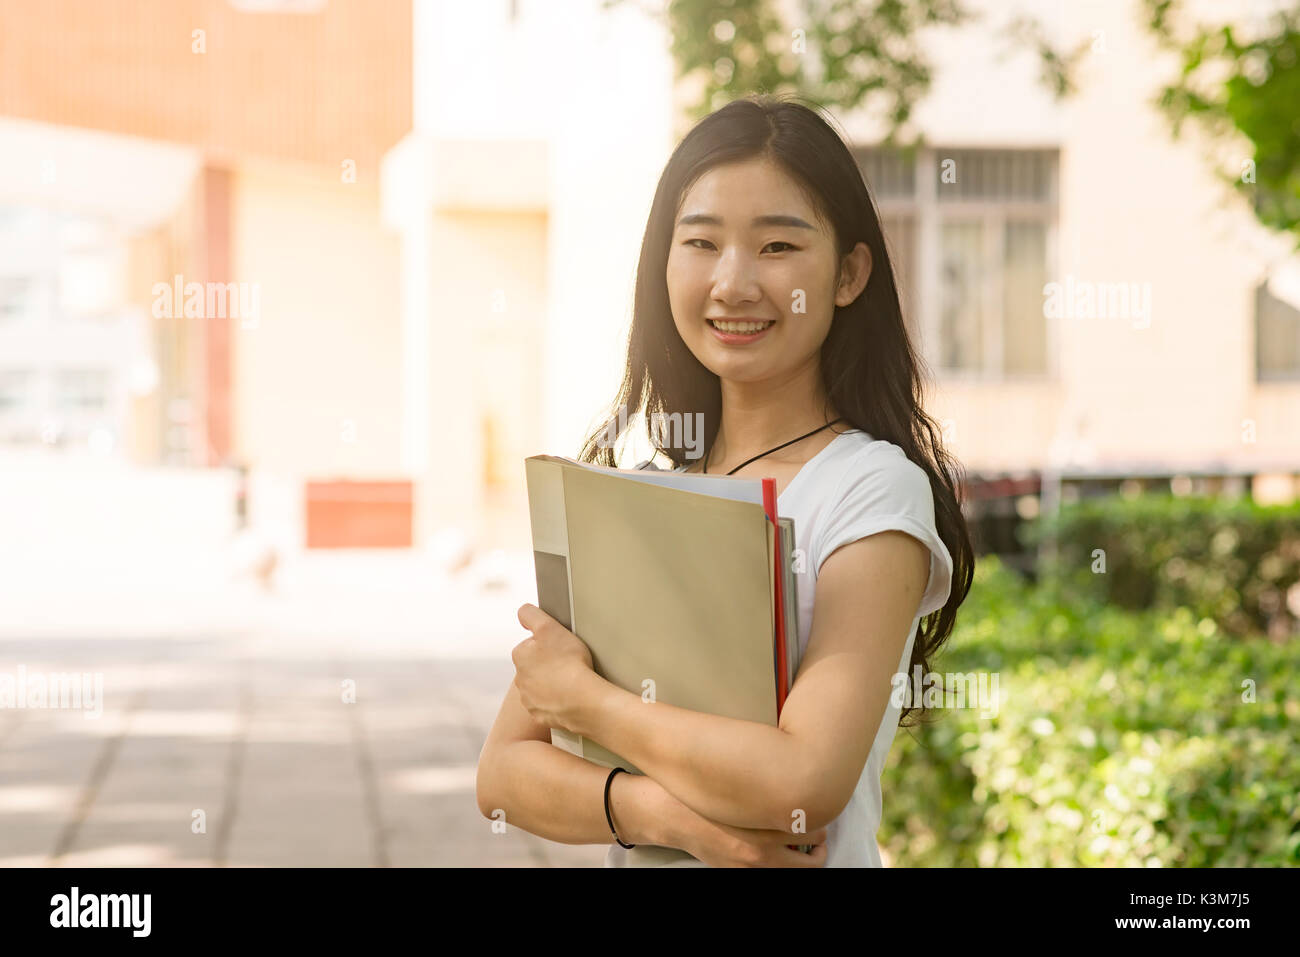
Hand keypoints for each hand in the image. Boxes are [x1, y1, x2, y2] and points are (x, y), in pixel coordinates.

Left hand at [512, 603, 597, 733]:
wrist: (583, 700)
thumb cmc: (569, 662)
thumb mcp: (549, 627)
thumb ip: (531, 615)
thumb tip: (522, 613)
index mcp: (520, 655)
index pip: (533, 644)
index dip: (549, 643)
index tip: (562, 647)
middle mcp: (519, 679)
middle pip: (536, 666)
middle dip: (549, 664)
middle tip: (569, 663)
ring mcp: (529, 699)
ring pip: (541, 686)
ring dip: (553, 683)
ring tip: (572, 681)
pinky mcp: (540, 715)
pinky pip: (548, 705)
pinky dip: (557, 701)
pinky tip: (570, 697)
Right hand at [668, 794, 828, 866]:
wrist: (670, 814)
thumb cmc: (704, 793)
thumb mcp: (741, 789)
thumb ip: (768, 796)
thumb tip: (796, 793)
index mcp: (763, 827)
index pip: (811, 831)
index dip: (821, 822)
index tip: (820, 813)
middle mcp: (759, 852)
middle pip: (811, 860)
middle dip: (819, 847)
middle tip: (818, 834)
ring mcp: (748, 867)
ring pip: (794, 871)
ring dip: (803, 859)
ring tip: (802, 847)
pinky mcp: (736, 873)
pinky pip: (770, 873)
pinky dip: (780, 864)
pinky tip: (776, 850)